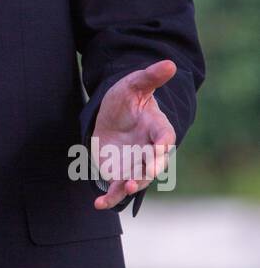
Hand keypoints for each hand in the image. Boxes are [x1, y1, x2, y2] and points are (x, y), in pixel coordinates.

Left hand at [90, 59, 176, 208]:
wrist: (111, 113)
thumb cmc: (127, 98)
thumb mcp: (135, 84)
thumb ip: (151, 77)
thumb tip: (170, 63)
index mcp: (158, 129)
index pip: (164, 138)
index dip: (163, 145)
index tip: (160, 149)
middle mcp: (149, 151)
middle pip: (153, 165)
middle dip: (147, 172)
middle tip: (139, 176)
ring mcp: (135, 164)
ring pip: (136, 180)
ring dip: (129, 187)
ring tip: (122, 188)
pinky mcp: (118, 173)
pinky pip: (115, 189)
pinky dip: (109, 198)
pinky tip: (98, 205)